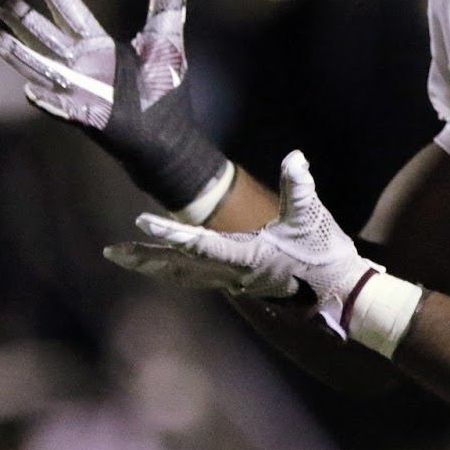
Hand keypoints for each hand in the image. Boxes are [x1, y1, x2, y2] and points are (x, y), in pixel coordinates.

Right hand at [0, 0, 228, 212]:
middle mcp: (83, 65)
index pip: (70, 9)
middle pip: (44, 33)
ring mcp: (82, 91)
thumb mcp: (166, 43)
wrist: (169, 138)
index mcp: (98, 45)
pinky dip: (48, 101)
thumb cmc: (163, 92)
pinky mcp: (90, 118)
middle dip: (17, 14)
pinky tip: (28, 92)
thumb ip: (165, 8)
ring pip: (41, 67)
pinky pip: (63, 108)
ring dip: (15, 53)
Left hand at [107, 151, 378, 335]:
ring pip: (184, 275)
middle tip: (111, 251)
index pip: (201, 243)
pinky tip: (163, 264)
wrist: (338, 292)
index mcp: (247, 258)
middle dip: (145, 258)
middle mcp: (233, 274)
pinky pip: (196, 278)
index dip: (170, 232)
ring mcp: (234, 281)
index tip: (141, 221)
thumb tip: (294, 157)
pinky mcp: (239, 282)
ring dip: (153, 265)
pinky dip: (173, 270)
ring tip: (125, 256)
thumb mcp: (313, 218)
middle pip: (179, 267)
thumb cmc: (324, 255)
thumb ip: (300, 188)